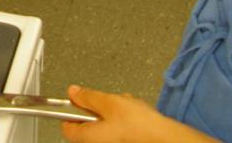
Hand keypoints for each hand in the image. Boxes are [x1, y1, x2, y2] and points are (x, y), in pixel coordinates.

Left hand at [61, 85, 217, 142]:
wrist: (164, 139)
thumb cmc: (138, 125)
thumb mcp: (108, 102)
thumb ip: (88, 97)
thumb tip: (73, 92)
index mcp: (87, 137)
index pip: (66, 126)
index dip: (71, 111)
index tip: (78, 99)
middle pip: (89, 122)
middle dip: (100, 107)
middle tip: (111, 100)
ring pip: (106, 122)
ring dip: (116, 110)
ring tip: (129, 105)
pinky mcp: (126, 141)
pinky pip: (119, 128)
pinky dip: (126, 118)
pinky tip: (137, 112)